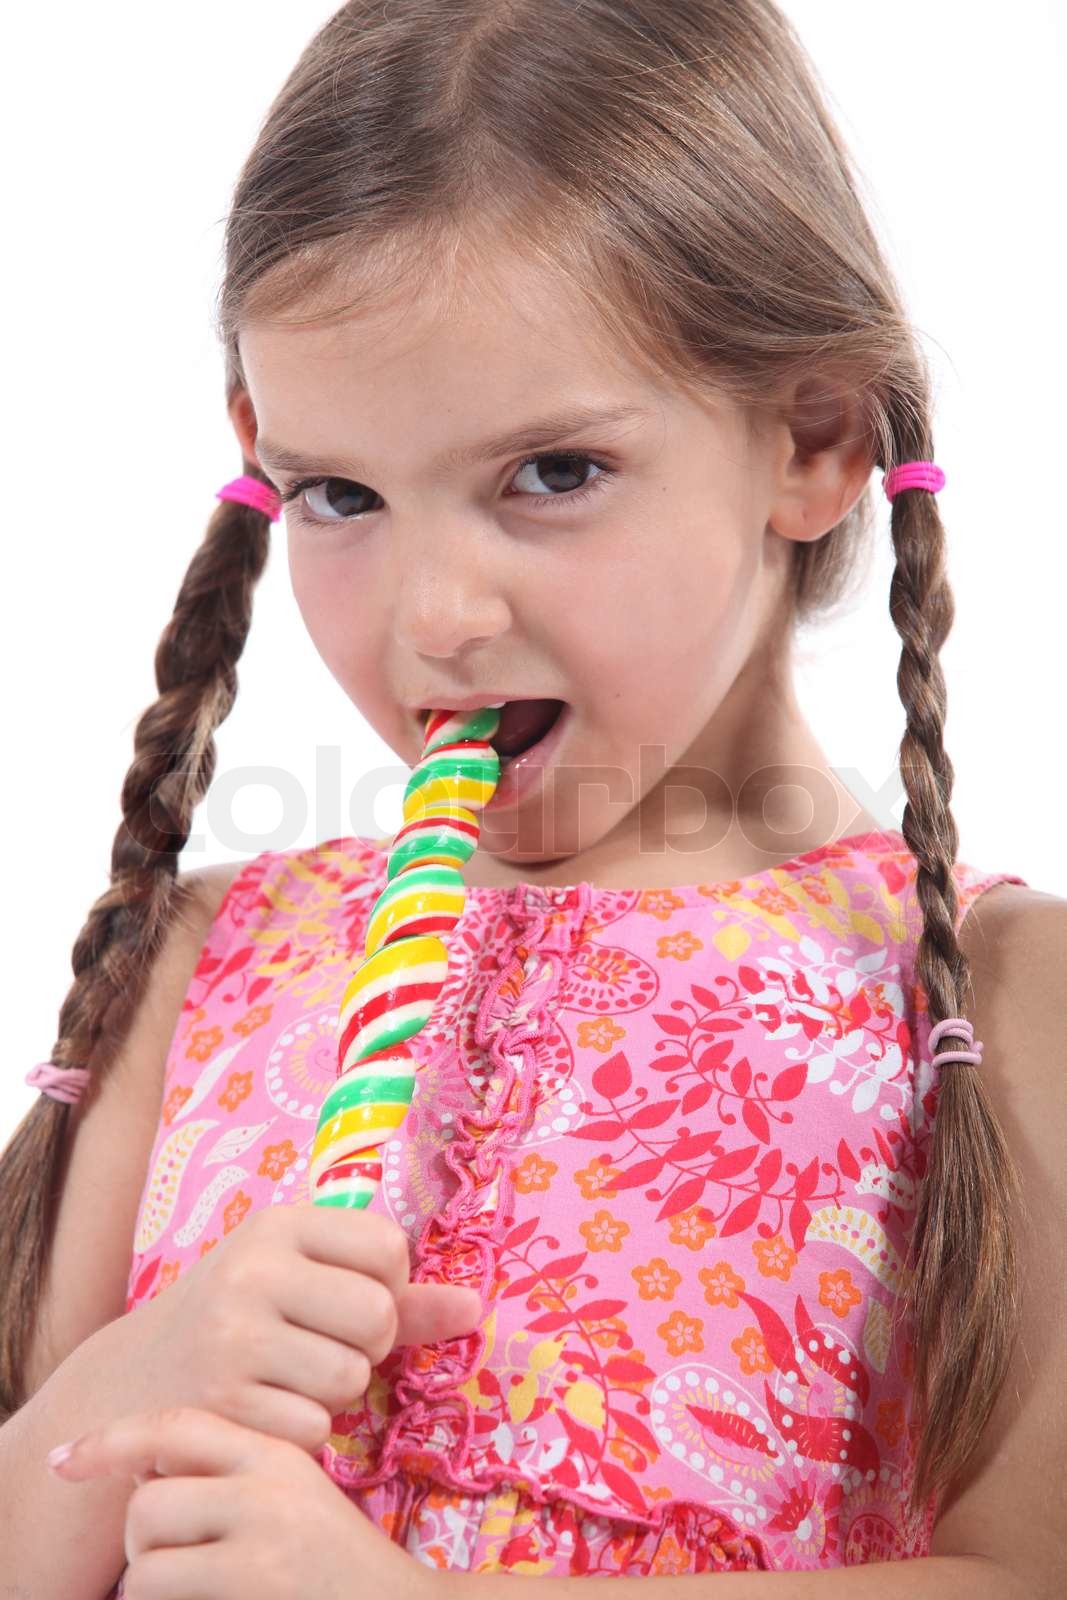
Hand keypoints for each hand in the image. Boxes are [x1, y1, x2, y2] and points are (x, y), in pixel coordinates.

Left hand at [48, 1404, 440, 1599]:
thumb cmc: (339, 1569)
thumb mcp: (295, 1501)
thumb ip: (233, 1474)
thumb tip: (142, 1466)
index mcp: (276, 1455)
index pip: (174, 1428)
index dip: (111, 1440)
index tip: (64, 1461)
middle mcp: (267, 1485)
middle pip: (147, 1504)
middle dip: (146, 1548)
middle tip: (184, 1569)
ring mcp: (261, 1540)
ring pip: (146, 1563)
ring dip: (158, 1588)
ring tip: (206, 1594)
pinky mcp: (254, 1585)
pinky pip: (165, 1597)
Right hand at [112, 1201, 481, 1453]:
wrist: (141, 1374)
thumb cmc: (245, 1315)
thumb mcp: (306, 1277)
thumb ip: (398, 1292)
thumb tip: (476, 1309)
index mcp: (278, 1225)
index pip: (388, 1247)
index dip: (390, 1283)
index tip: (356, 1296)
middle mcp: (253, 1272)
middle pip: (378, 1315)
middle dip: (371, 1342)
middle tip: (332, 1344)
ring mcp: (234, 1338)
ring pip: (352, 1377)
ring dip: (338, 1390)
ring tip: (297, 1374)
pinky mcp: (225, 1403)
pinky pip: (316, 1427)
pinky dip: (306, 1428)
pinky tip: (271, 1407)